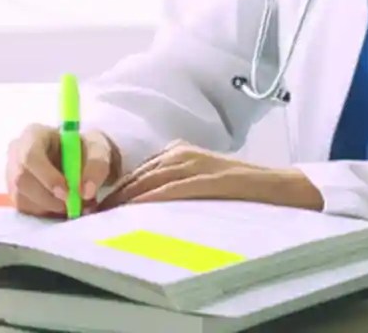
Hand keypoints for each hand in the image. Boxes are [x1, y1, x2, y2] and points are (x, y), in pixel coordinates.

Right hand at [5, 123, 120, 217]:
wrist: (78, 161)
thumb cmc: (85, 150)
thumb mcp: (98, 149)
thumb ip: (97, 165)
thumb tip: (86, 191)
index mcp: (34, 134)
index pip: (30, 155)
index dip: (47, 177)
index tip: (67, 192)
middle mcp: (17, 152)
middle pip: (22, 180)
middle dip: (49, 198)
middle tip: (74, 205)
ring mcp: (12, 173)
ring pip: (22, 198)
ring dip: (50, 208)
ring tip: (73, 204)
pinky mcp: (15, 193)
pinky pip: (25, 209)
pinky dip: (46, 213)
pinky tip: (61, 205)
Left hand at [98, 140, 323, 210]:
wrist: (274, 184)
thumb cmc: (238, 188)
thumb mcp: (200, 179)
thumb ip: (175, 184)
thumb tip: (145, 205)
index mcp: (178, 151)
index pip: (137, 172)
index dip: (116, 190)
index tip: (98, 207)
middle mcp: (181, 153)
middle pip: (138, 176)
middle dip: (114, 196)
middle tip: (92, 215)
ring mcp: (193, 163)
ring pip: (149, 181)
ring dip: (124, 199)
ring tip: (105, 216)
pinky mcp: (205, 178)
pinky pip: (170, 189)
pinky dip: (149, 199)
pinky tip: (134, 210)